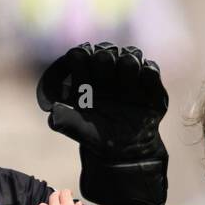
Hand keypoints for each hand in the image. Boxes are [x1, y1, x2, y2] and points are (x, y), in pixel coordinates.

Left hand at [36, 42, 168, 204]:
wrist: (128, 154)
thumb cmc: (100, 140)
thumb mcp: (83, 134)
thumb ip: (67, 123)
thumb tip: (54, 114)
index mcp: (85, 80)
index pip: (79, 56)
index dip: (81, 56)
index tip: (84, 67)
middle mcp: (106, 75)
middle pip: (105, 51)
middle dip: (106, 59)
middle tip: (109, 74)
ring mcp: (129, 79)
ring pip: (130, 55)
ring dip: (129, 63)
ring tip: (129, 79)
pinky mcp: (149, 87)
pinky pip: (151, 70)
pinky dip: (149, 72)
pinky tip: (145, 80)